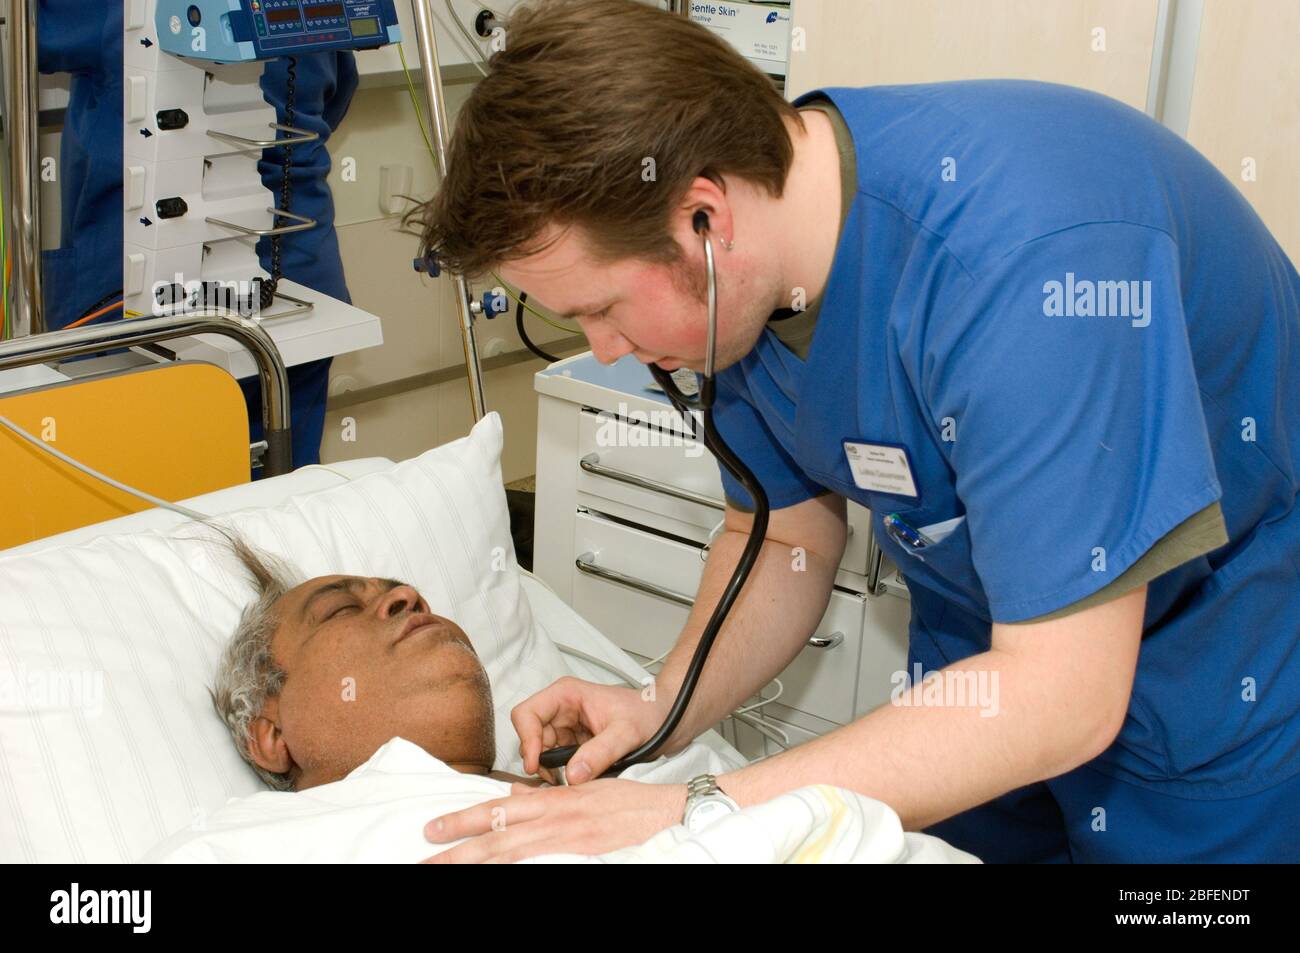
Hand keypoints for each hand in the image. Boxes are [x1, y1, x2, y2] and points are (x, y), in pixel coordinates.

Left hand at [421, 779, 686, 862]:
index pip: (497, 810)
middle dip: (456, 847)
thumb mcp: (582, 791)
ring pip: (509, 853)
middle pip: (494, 835)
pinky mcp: (580, 855)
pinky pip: (538, 865)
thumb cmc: (629, 803)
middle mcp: (553, 818)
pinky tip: (493, 874)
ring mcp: (565, 840)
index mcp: (551, 801)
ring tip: (442, 867)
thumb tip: (513, 799)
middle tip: (422, 856)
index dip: (464, 820)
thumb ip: (544, 797)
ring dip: (473, 861)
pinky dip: (513, 869)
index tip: (435, 828)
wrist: (665, 812)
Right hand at [511, 676, 671, 783]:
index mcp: (567, 694)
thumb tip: (573, 774)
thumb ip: (601, 752)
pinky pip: (555, 761)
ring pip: (540, 751)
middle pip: (530, 735)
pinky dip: (560, 773)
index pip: (526, 713)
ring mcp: (566, 727)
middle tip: (554, 780)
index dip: (526, 739)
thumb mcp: (627, 733)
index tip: (535, 765)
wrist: (666, 719)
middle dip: (538, 759)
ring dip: (549, 769)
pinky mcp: (573, 744)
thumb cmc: (649, 714)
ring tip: (570, 782)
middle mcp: (562, 709)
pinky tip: (576, 780)